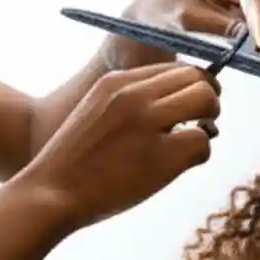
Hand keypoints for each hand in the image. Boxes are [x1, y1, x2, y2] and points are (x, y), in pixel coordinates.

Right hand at [15, 63, 218, 230]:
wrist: (50, 193)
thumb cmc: (74, 161)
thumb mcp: (96, 112)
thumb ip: (129, 102)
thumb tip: (177, 104)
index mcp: (116, 81)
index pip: (175, 67)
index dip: (190, 87)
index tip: (187, 109)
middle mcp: (134, 94)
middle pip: (198, 78)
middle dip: (207, 99)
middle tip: (198, 124)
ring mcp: (148, 123)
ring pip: (207, 101)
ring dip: (208, 122)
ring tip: (188, 142)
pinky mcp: (161, 156)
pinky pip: (203, 143)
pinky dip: (199, 155)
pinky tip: (177, 166)